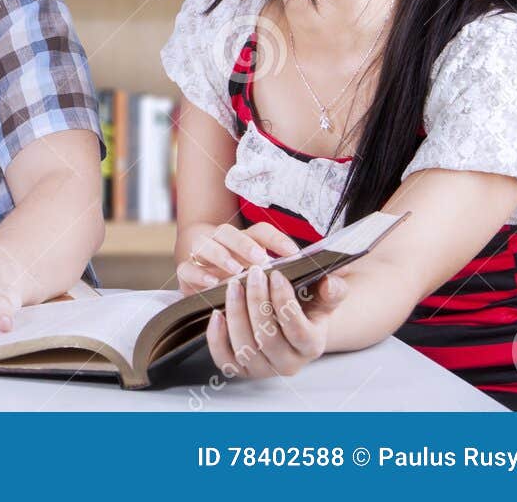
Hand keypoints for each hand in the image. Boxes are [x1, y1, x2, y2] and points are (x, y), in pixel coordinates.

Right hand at [177, 222, 299, 294]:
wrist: (198, 275)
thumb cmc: (240, 278)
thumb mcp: (263, 275)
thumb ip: (292, 280)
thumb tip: (330, 285)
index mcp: (244, 240)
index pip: (261, 231)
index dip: (277, 239)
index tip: (294, 253)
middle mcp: (221, 242)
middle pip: (230, 232)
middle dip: (245, 244)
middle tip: (262, 260)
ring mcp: (201, 255)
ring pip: (206, 244)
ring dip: (222, 256)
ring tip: (237, 272)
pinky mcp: (186, 272)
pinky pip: (187, 267)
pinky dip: (198, 273)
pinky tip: (212, 282)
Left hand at [206, 267, 346, 378]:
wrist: (290, 325)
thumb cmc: (306, 307)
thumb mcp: (323, 297)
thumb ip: (332, 290)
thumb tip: (330, 284)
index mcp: (312, 346)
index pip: (296, 329)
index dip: (284, 301)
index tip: (275, 274)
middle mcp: (289, 364)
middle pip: (268, 337)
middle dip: (257, 301)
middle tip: (253, 273)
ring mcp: (263, 369)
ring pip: (245, 347)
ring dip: (236, 312)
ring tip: (234, 284)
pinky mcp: (241, 369)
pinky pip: (224, 359)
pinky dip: (217, 337)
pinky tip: (217, 313)